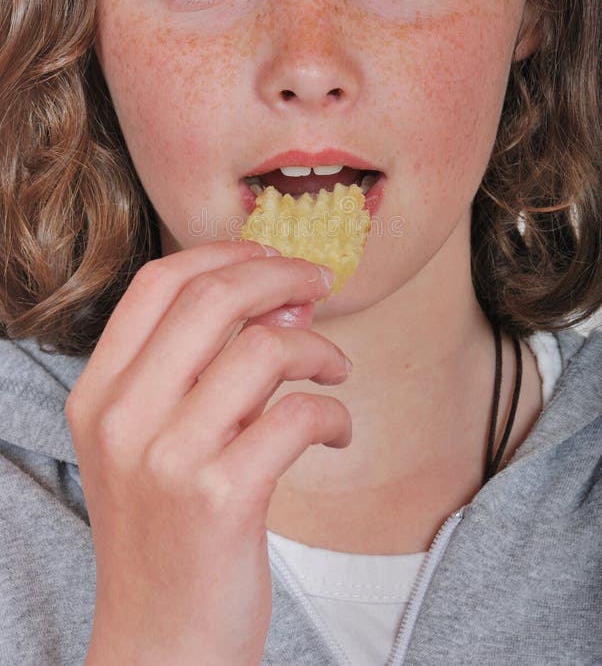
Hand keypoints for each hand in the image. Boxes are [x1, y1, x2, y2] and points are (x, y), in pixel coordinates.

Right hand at [66, 241, 351, 665]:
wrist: (161, 644)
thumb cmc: (167, 533)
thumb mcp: (155, 444)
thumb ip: (203, 371)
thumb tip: (283, 303)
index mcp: (99, 394)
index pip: (159, 282)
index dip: (224, 252)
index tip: (271, 255)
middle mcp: (122, 418)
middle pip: (213, 298)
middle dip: (282, 275)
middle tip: (320, 286)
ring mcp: (167, 459)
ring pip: (264, 350)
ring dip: (320, 349)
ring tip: (334, 372)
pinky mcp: (220, 499)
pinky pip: (298, 416)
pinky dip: (334, 413)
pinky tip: (337, 431)